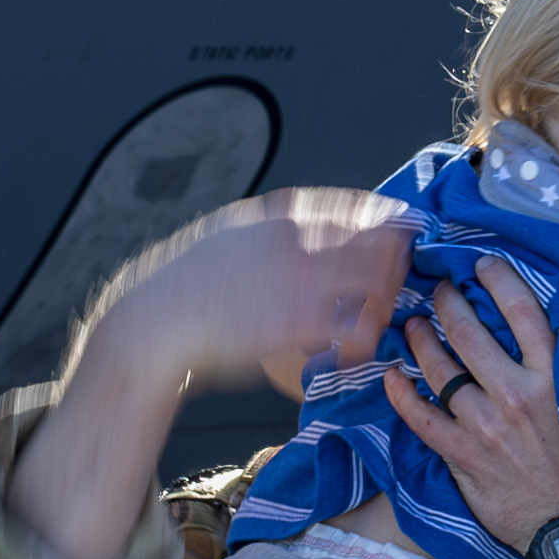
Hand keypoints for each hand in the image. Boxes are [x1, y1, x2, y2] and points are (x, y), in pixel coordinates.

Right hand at [20, 190, 413, 558]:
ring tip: (374, 321)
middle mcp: (295, 240)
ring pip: (372, 285)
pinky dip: (359, 340)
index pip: (353, 207)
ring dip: (383, 303)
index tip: (405, 228)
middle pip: (374, 242)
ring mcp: (298, 280)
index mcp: (278, 216)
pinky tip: (353, 351)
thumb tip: (304, 222)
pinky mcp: (294, 323)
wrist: (153, 321)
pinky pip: (349, 328)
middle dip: (396, 262)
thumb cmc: (190, 282)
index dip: (386, 219)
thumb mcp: (232, 234)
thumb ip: (273, 229)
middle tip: (402, 278)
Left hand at [380, 258, 558, 546]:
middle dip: (447, 304)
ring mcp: (485, 425)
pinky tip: (393, 377)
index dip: (498, 279)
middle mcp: (516, 395)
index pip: (522, 311)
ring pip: (439, 369)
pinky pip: (421, 418)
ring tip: (413, 326)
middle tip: (439, 292)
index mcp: (556, 378)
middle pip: (469, 332)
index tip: (483, 265)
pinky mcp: (464, 455)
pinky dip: (402, 394)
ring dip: (420, 341)